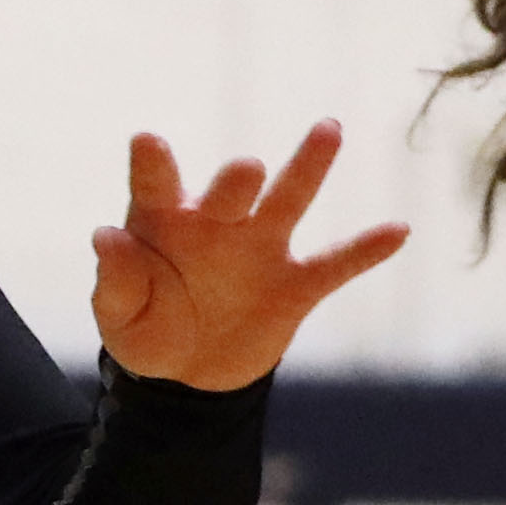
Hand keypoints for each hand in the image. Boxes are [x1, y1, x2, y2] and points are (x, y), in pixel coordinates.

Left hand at [89, 119, 408, 391]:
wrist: (188, 375)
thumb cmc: (146, 330)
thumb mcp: (118, 318)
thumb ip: (115, 281)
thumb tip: (106, 238)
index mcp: (165, 220)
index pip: (157, 183)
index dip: (152, 164)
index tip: (146, 142)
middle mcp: (218, 221)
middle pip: (231, 189)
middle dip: (238, 181)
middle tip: (247, 172)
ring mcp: (260, 249)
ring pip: (289, 201)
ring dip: (308, 166)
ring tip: (328, 129)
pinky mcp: (294, 286)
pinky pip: (334, 264)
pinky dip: (365, 251)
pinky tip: (398, 230)